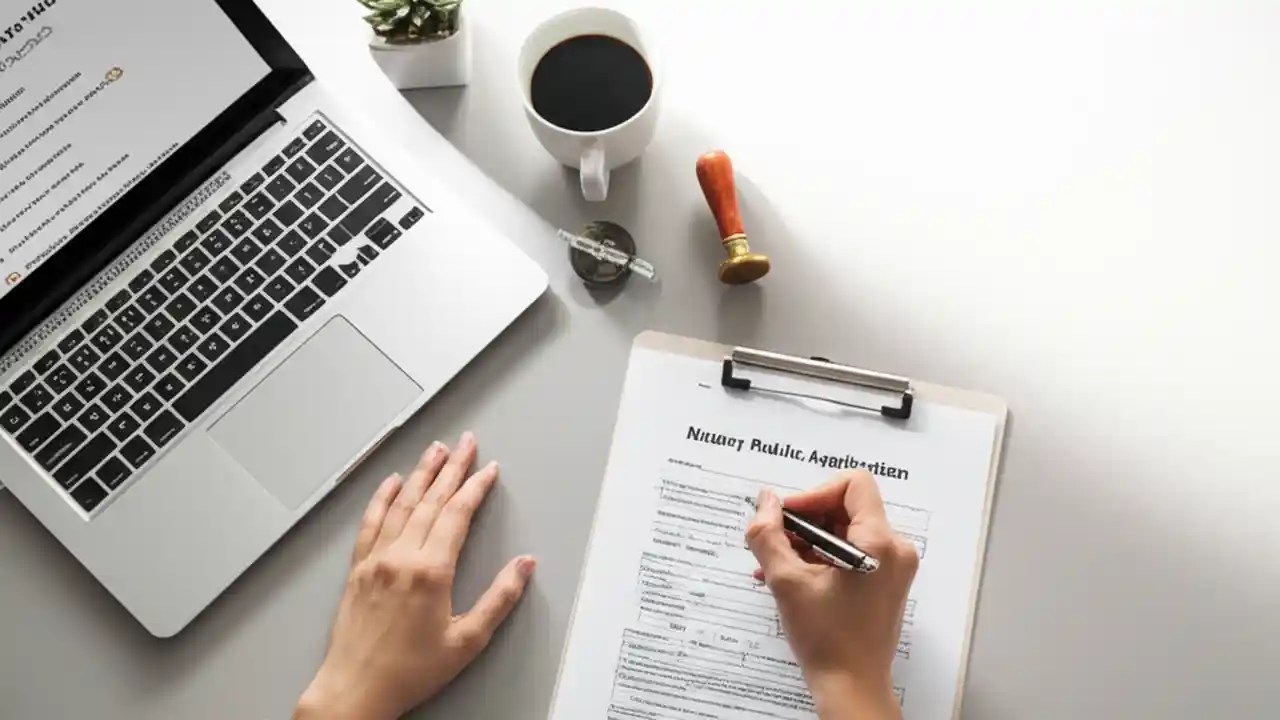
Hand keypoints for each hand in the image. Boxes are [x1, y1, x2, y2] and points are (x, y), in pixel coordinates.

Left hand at [294, 433, 535, 719]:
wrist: (355, 691)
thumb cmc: (409, 673)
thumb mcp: (467, 642)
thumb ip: (500, 599)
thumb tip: (524, 566)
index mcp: (430, 572)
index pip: (457, 515)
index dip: (475, 488)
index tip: (488, 470)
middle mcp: (400, 558)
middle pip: (430, 500)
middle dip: (452, 468)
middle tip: (466, 443)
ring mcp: (375, 561)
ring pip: (401, 504)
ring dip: (421, 473)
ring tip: (435, 451)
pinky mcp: (358, 570)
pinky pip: (371, 523)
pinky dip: (382, 498)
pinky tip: (391, 483)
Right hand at [746, 471, 918, 719]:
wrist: (851, 686)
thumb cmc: (827, 640)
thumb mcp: (786, 581)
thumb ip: (768, 534)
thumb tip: (765, 502)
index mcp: (879, 543)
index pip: (853, 484)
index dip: (814, 493)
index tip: (788, 516)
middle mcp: (894, 549)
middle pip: (845, 507)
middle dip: (805, 521)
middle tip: (775, 541)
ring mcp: (891, 567)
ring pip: (844, 531)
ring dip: (807, 541)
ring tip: (774, 563)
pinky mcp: (884, 581)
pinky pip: (850, 551)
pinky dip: (820, 557)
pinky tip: (789, 575)